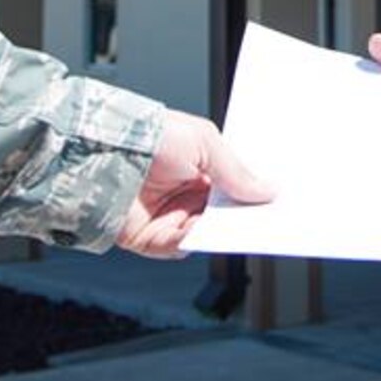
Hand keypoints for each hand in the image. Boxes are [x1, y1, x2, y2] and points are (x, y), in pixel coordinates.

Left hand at [115, 109, 270, 258]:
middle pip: (224, 214)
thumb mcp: (204, 142)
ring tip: (242, 226)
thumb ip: (237, 171)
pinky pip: (181, 246)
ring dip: (223, 232)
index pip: (235, 187)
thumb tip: (268, 191)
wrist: (104, 150)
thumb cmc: (150, 134)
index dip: (254, 194)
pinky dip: (195, 241)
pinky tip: (205, 231)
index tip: (276, 199)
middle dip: (244, 217)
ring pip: (207, 233)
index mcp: (202, 168)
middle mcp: (186, 194)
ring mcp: (169, 217)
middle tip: (269, 218)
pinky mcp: (151, 238)